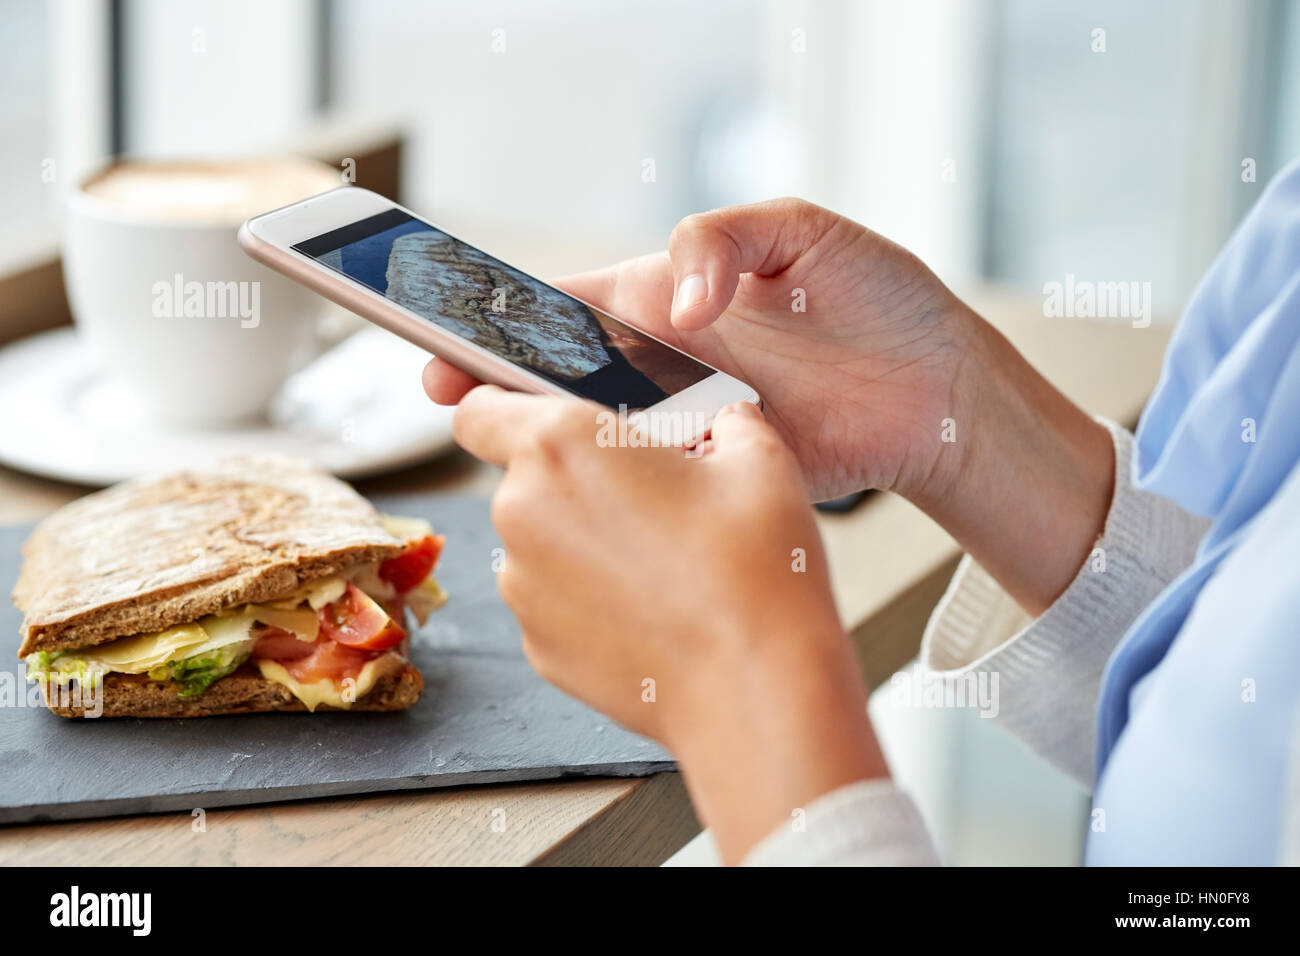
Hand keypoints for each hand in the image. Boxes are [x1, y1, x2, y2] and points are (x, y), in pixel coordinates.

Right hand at [425, 198, 972, 501]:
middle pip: (560, 381)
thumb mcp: (800, 232)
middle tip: (452, 408)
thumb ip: (724, 239)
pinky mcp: (716, 474)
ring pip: (596, 440)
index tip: (448, 344)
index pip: (561, 308)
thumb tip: (678, 299)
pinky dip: (619, 496)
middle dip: (500, 394)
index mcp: (665, 298)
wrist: (938, 389)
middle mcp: (663, 363)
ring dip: (553, 450)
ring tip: (509, 459)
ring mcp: (686, 423)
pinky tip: (591, 503)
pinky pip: (653, 486)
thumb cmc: (878, 296)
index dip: (498, 323)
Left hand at [453, 387, 887, 862]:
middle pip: (523, 479)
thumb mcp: (757, 460)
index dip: (503, 409)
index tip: (539, 419)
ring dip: (582, 542)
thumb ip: (725, 422)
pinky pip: (554, 602)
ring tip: (660, 563)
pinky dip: (588, 599)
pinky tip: (651, 610)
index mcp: (560, 445)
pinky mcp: (537, 647)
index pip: (478, 409)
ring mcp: (523, 587)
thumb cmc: (753, 567)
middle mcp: (521, 512)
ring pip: (540, 544)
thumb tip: (726, 424)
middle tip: (648, 497)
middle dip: (575, 481)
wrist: (755, 687)